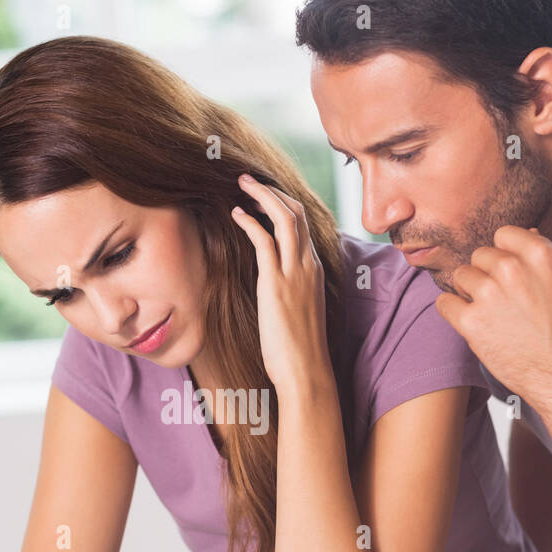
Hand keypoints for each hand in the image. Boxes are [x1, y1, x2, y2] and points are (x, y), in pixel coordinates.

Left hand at [232, 173, 330, 392]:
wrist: (306, 371)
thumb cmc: (299, 350)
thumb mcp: (298, 312)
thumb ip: (290, 292)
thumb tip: (273, 289)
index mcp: (314, 270)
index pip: (303, 225)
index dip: (283, 204)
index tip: (263, 196)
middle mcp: (308, 266)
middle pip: (297, 212)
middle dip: (272, 190)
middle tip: (249, 180)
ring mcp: (295, 273)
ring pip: (285, 218)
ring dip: (262, 195)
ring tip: (242, 184)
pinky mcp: (276, 284)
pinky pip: (265, 241)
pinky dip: (250, 222)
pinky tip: (236, 214)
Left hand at [435, 226, 551, 419]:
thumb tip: (533, 241)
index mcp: (540, 254)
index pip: (504, 234)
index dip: (505, 251)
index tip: (507, 268)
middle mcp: (511, 268)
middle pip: (480, 255)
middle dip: (487, 273)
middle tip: (497, 295)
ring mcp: (488, 294)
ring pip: (461, 276)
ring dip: (469, 291)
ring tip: (485, 309)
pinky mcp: (470, 322)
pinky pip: (444, 303)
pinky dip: (452, 310)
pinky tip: (466, 319)